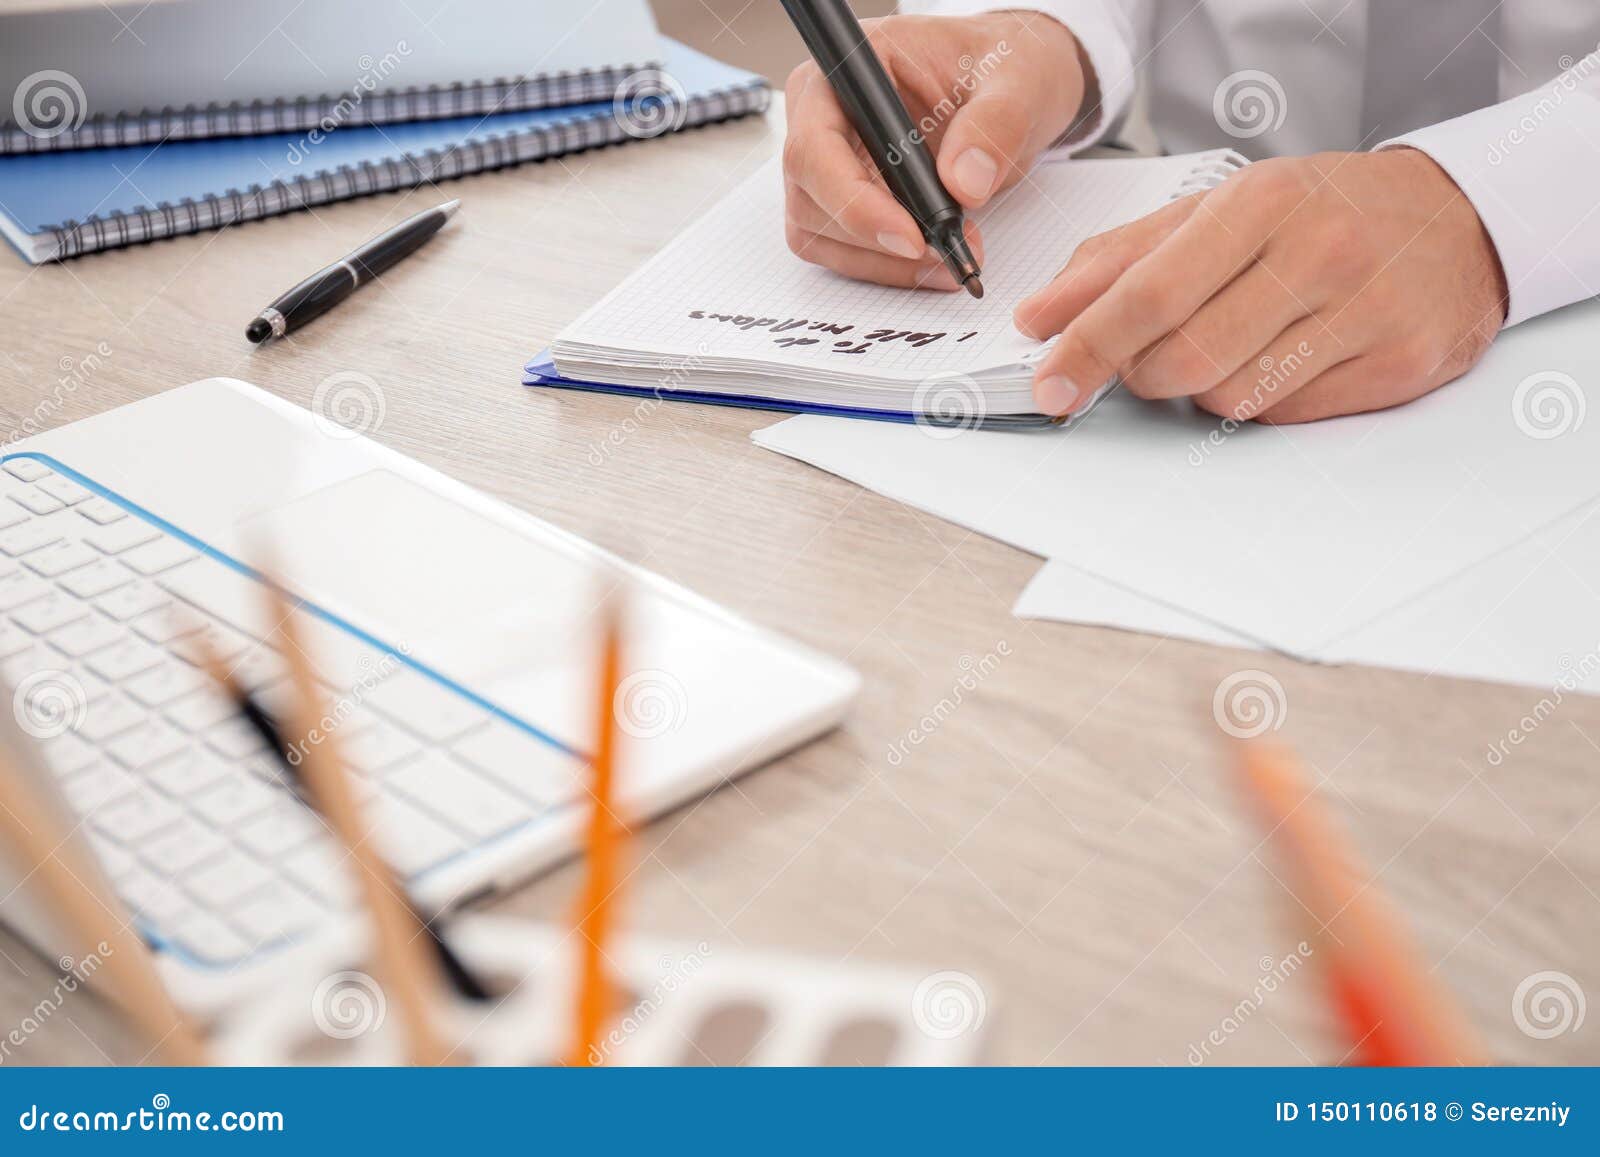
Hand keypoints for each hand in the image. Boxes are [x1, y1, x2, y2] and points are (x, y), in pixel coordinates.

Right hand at [783, 11, 1083, 289]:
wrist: (1012, 92)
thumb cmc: (1002, 69)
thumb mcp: (1018, 83)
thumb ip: (995, 126)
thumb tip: (964, 184)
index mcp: (852, 68)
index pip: (816, 144)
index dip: (854, 200)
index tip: (910, 239)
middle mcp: (823, 115)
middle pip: (810, 197)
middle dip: (875, 239)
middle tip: (944, 254)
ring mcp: (827, 162)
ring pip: (819, 232)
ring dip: (882, 262)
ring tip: (949, 258)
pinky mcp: (841, 200)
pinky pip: (842, 250)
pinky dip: (886, 269)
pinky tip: (932, 264)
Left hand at [1015, 149, 1509, 421]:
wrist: (1455, 222)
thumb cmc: (1319, 214)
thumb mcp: (1216, 210)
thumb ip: (1118, 260)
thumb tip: (1040, 315)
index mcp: (1261, 202)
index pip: (1150, 293)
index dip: (1088, 346)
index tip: (1049, 382)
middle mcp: (1318, 252)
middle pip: (1183, 358)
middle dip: (1144, 373)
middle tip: (1147, 358)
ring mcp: (1364, 311)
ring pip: (1230, 396)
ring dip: (1205, 388)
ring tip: (1233, 341)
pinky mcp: (1397, 365)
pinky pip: (1286, 414)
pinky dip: (1263, 399)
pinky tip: (1284, 357)